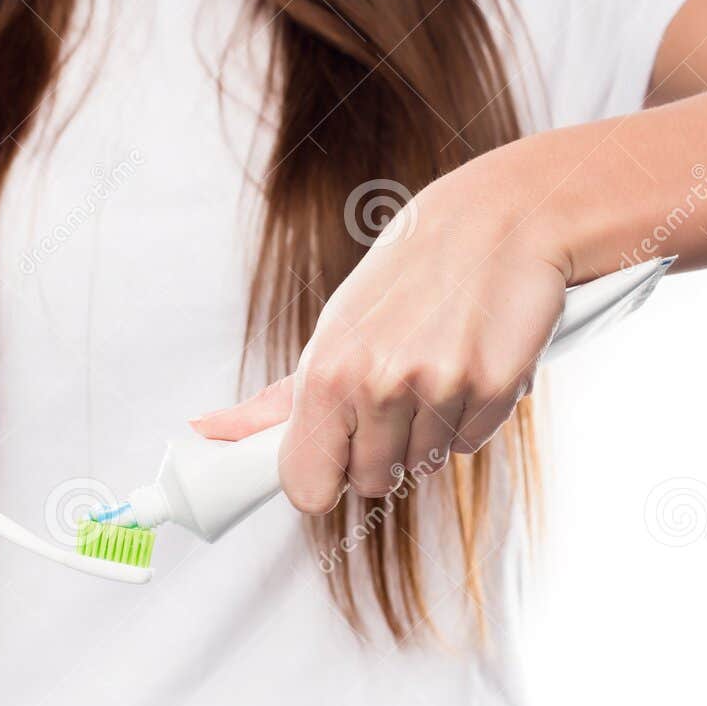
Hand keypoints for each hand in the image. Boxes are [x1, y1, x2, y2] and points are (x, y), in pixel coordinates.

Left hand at [192, 164, 566, 512]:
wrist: (500, 219)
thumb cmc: (409, 274)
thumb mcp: (335, 328)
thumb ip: (277, 399)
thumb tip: (206, 430)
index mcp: (326, 371)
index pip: (305, 486)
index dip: (323, 477)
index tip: (335, 456)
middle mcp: (377, 385)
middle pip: (370, 482)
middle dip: (382, 449)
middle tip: (397, 387)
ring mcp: (438, 389)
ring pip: (424, 465)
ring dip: (430, 429)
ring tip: (438, 364)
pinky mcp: (495, 390)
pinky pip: (470, 443)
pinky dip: (471, 414)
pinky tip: (471, 362)